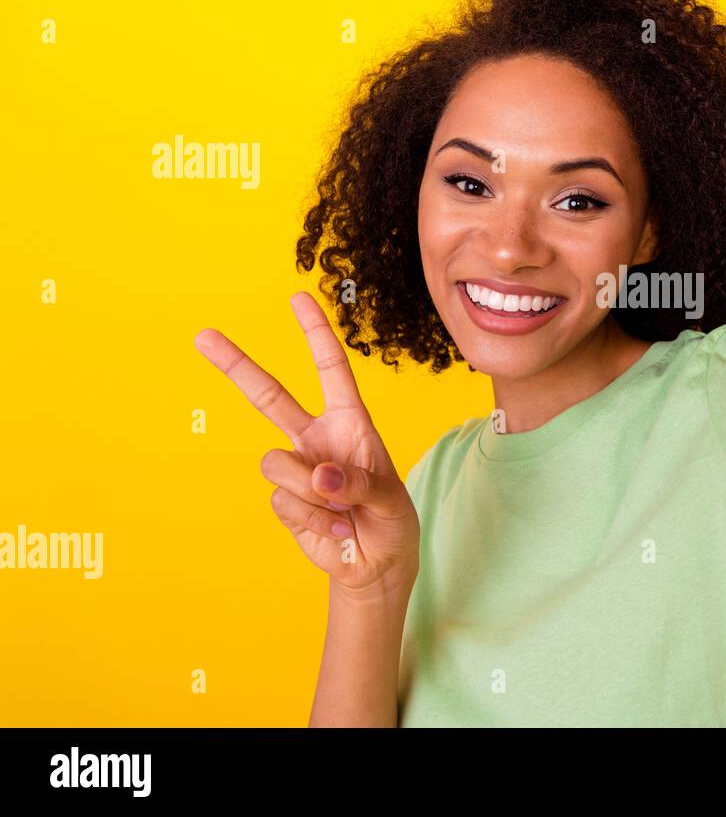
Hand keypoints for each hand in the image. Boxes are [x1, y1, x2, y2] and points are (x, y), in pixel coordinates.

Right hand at [194, 292, 419, 599]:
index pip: (331, 370)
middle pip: (269, 397)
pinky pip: (283, 503)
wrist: (377, 562)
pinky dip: (313, 521)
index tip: (299, 297)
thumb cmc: (391, 519)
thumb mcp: (390, 499)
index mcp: (349, 422)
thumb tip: (318, 478)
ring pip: (276, 465)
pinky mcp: (284, 502)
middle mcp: (316, 438)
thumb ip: (359, 484)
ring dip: (308, 492)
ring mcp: (296, 469)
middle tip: (201, 335)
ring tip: (342, 512)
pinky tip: (335, 530)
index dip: (316, 334)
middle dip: (236, 366)